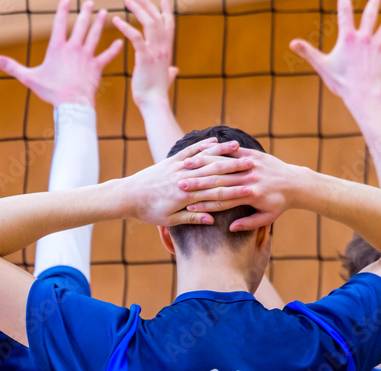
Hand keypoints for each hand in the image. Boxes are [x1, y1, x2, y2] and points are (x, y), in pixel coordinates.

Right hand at [0, 0, 122, 107]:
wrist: (71, 104)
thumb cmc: (50, 91)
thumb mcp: (29, 78)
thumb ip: (13, 67)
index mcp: (57, 48)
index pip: (59, 23)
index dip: (62, 9)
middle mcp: (73, 48)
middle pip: (80, 25)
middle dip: (85, 11)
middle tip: (89, 2)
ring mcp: (87, 56)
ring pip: (95, 35)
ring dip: (100, 23)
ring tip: (104, 13)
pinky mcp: (97, 67)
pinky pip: (107, 56)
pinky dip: (114, 49)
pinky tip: (120, 42)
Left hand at [113, 0, 178, 108]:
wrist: (154, 103)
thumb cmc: (157, 92)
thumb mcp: (166, 78)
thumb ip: (170, 71)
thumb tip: (174, 70)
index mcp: (167, 49)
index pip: (169, 23)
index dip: (165, 9)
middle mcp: (163, 47)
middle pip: (158, 18)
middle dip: (147, 4)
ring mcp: (155, 51)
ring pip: (149, 23)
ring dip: (138, 9)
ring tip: (126, 0)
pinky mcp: (145, 57)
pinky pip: (136, 37)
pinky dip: (126, 27)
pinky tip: (116, 21)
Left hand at [123, 139, 253, 225]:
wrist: (128, 195)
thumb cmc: (149, 212)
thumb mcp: (170, 220)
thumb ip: (192, 219)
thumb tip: (212, 220)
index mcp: (186, 196)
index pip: (215, 192)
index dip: (234, 190)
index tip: (251, 188)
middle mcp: (184, 179)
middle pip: (213, 172)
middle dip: (233, 167)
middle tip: (252, 163)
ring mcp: (177, 167)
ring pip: (204, 157)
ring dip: (221, 152)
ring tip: (238, 147)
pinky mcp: (171, 160)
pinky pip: (190, 150)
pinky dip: (203, 145)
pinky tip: (216, 140)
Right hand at [181, 148, 310, 230]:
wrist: (297, 183)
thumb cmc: (280, 204)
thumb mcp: (267, 218)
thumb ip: (248, 224)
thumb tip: (230, 229)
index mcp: (250, 196)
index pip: (222, 201)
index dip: (204, 204)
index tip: (187, 206)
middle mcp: (250, 180)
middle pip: (219, 182)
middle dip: (198, 183)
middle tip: (179, 185)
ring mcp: (252, 166)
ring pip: (223, 165)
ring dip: (203, 165)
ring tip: (186, 167)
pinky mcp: (254, 155)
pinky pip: (233, 151)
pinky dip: (218, 151)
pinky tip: (204, 152)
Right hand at [289, 0, 380, 99]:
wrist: (363, 93)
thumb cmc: (341, 81)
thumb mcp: (322, 66)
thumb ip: (307, 52)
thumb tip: (291, 43)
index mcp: (348, 38)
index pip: (345, 13)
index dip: (344, 1)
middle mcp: (364, 38)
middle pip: (370, 15)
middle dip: (374, 3)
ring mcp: (377, 47)